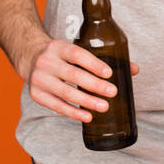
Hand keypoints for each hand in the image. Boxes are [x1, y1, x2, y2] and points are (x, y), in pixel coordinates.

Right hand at [20, 37, 140, 123]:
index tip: (109, 73)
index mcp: (58, 47)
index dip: (93, 64)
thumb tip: (134, 69)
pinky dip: (72, 112)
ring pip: (64, 92)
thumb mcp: (76, 50)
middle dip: (94, 85)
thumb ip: (102, 58)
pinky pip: (56, 105)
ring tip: (104, 106)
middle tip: (113, 92)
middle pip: (72, 74)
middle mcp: (46, 62)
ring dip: (86, 101)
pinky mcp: (36, 94)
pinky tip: (87, 116)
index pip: (76, 54)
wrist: (29, 57)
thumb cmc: (62, 55)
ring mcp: (39, 79)